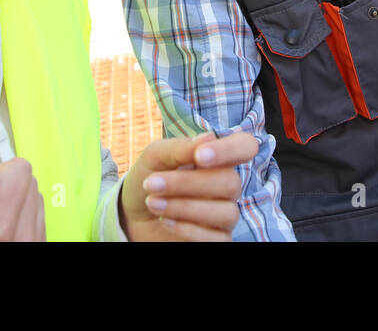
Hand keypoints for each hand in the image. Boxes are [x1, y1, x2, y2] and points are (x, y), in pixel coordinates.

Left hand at [120, 131, 258, 241]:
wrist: (132, 217)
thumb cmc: (149, 180)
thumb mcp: (155, 157)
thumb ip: (180, 148)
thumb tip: (209, 137)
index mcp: (217, 159)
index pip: (245, 146)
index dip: (230, 150)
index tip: (199, 157)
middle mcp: (227, 186)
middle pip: (231, 182)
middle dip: (187, 183)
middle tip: (151, 184)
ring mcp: (224, 215)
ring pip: (227, 212)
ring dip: (184, 207)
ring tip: (152, 203)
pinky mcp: (217, 240)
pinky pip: (218, 239)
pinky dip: (188, 230)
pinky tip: (165, 221)